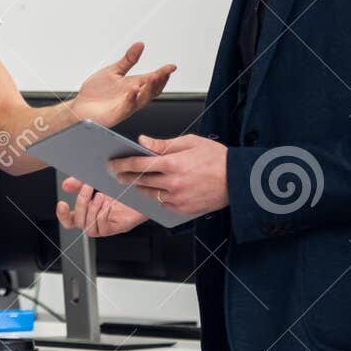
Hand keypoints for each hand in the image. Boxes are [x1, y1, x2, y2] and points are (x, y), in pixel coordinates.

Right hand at [56, 178, 147, 236]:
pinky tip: (107, 206)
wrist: (144, 187)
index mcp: (89, 210)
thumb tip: (65, 185)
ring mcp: (106, 225)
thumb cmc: (122, 186)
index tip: (62, 203)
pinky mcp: (117, 227)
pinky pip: (103, 229)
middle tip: (86, 188)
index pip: (70, 220)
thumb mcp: (97, 181)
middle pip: (77, 222)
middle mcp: (96, 220)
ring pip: (88, 228)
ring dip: (91, 211)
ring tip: (99, 196)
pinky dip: (102, 217)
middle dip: (80, 204)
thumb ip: (80, 183)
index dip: (62, 215)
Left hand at [73, 43, 175, 128]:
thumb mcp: (113, 71)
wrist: (80, 108)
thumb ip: (128, 59)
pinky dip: (130, 100)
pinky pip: (126, 108)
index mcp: (133, 85)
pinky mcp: (116, 114)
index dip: (163, 74)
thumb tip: (140, 45)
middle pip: (152, 91)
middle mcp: (132, 96)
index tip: (171, 66)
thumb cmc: (96, 93)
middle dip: (159, 81)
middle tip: (164, 72)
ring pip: (142, 100)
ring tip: (152, 79)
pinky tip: (132, 91)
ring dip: (148, 90)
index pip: (152, 80)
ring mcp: (125, 106)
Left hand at [107, 134, 228, 217]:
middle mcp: (173, 183)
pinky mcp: (183, 209)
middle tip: (117, 174)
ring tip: (134, 182)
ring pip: (149, 195)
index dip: (122, 164)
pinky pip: (162, 205)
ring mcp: (178, 198)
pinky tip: (154, 191)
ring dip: (139, 188)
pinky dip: (156, 198)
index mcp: (173, 164)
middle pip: (140, 181)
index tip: (112, 163)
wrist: (239, 180)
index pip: (139, 164)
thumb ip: (163, 144)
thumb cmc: (217, 158)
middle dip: (125, 177)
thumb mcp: (190, 142)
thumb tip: (142, 141)